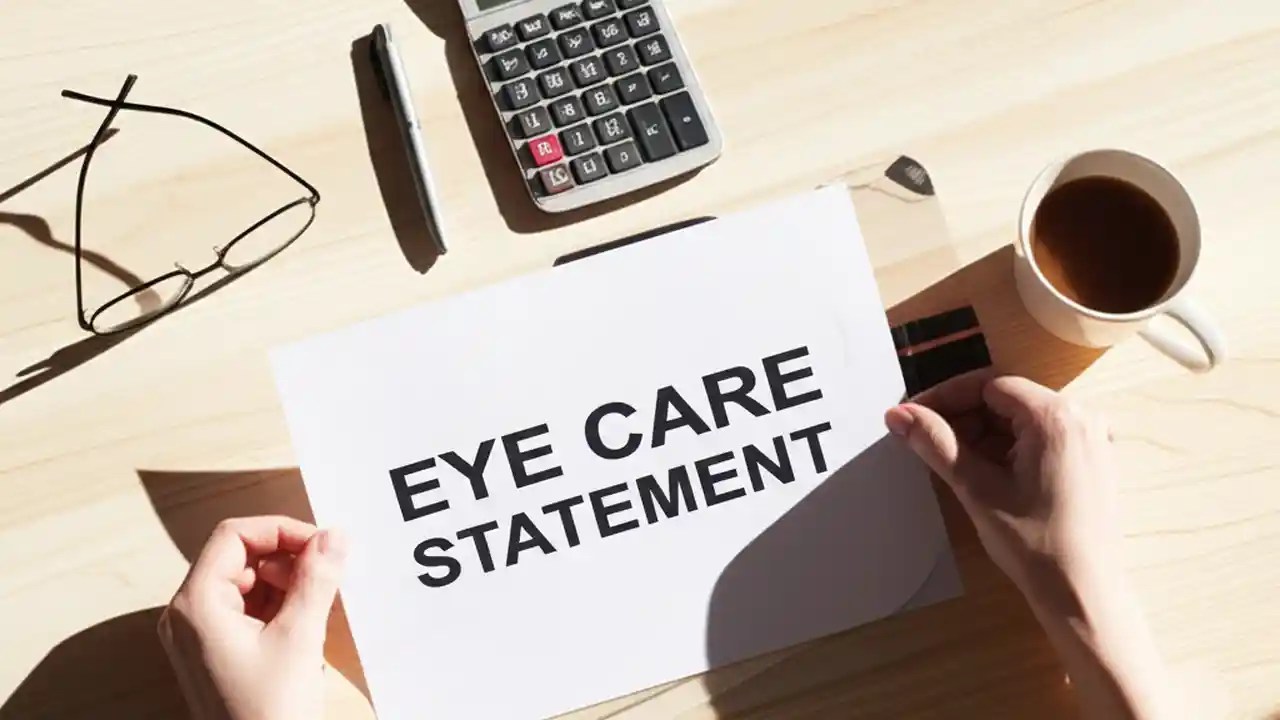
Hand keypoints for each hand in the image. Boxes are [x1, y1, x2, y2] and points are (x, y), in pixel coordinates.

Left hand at [158, 516, 347, 719]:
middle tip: (329, 573)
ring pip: (246, 584)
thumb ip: (317, 579)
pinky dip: (278, 608)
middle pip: (239, 557)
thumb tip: (334, 536)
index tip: (323, 544)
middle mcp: (188, 616)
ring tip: (321, 602)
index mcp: (196, 604)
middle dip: (287, 559)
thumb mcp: (300, 638)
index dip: (281, 531)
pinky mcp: (216, 655)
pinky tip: (307, 624)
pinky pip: (246, 611)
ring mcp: (199, 637)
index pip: (234, 536)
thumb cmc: (268, 714)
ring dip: (286, 583)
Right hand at [884, 371, 1117, 598]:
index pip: (988, 385)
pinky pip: (1040, 438)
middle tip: (927, 442)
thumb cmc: (1034, 543)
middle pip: (1006, 399)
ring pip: (1021, 420)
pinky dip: (1007, 448)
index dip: (945, 398)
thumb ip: (935, 443)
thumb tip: (897, 414)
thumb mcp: (976, 488)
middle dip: (962, 417)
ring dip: (982, 434)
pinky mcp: (1091, 461)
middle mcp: (1081, 417)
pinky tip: (984, 474)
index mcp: (1055, 416)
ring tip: (952, 463)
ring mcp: (1091, 439)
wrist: (1083, 595)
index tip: (912, 417)